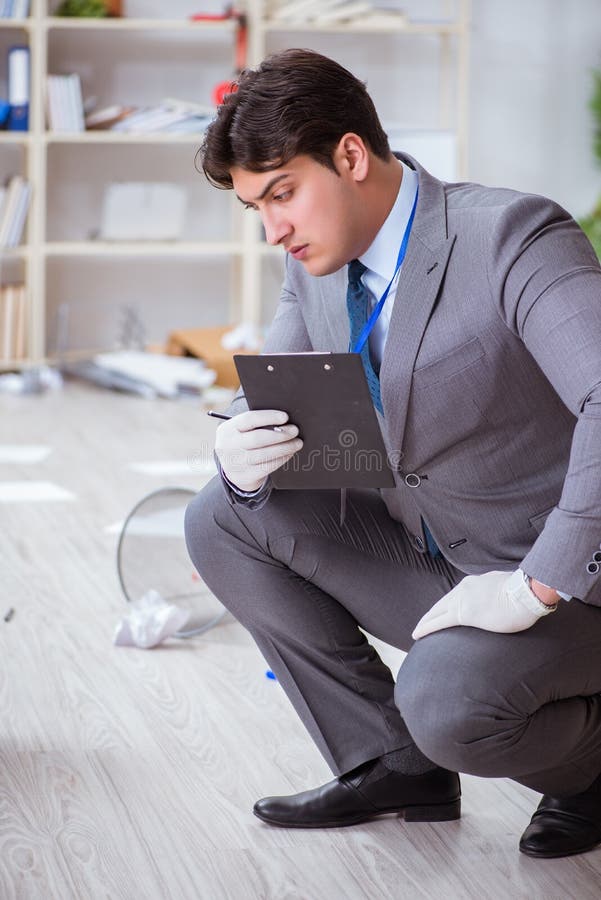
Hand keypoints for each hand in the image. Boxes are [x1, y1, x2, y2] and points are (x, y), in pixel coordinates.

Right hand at [214, 409, 302, 491]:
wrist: (230, 467)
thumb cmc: (242, 441)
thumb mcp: (241, 430)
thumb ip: (256, 424)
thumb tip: (283, 421)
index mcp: (227, 429)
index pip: (249, 419)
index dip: (269, 417)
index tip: (285, 417)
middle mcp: (228, 446)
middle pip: (257, 438)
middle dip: (280, 434)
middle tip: (294, 430)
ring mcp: (235, 463)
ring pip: (264, 454)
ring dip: (284, 448)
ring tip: (297, 443)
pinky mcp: (244, 476)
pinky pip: (267, 467)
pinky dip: (281, 459)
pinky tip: (289, 453)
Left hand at [412, 569, 555, 639]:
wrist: (527, 593)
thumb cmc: (525, 593)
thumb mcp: (507, 588)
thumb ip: (498, 592)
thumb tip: (503, 599)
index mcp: (475, 582)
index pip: (455, 595)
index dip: (446, 605)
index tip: (441, 612)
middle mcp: (465, 588)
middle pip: (442, 602)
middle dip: (432, 613)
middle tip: (423, 623)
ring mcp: (462, 599)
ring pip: (436, 611)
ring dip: (426, 621)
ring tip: (417, 630)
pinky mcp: (463, 614)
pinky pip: (438, 622)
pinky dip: (426, 627)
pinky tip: (417, 634)